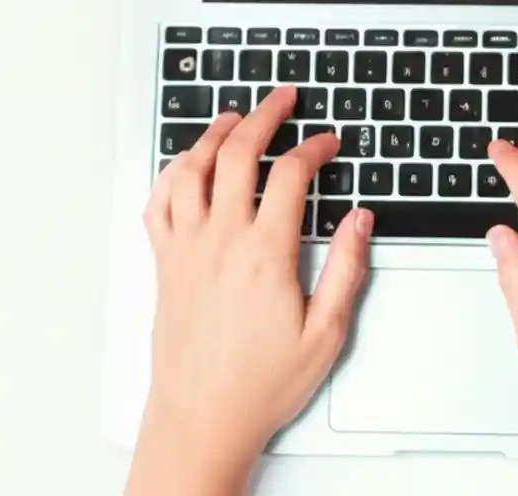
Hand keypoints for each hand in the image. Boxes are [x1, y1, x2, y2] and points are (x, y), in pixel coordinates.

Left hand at [127, 88, 372, 495]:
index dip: (314, 147)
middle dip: (264, 115)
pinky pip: (158, 202)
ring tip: (233, 118)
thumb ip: (346, 269)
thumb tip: (359, 221)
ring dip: (213, 134)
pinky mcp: (164, 264)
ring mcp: (185, 249)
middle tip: (283, 99)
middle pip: (238, 154)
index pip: (290, 174)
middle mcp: (220, 242)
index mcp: (265, 254)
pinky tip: (185, 166)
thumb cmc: (260, 383)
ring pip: (191, 169)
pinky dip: (171, 173)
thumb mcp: (326, 332)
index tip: (328, 142)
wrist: (202, 418)